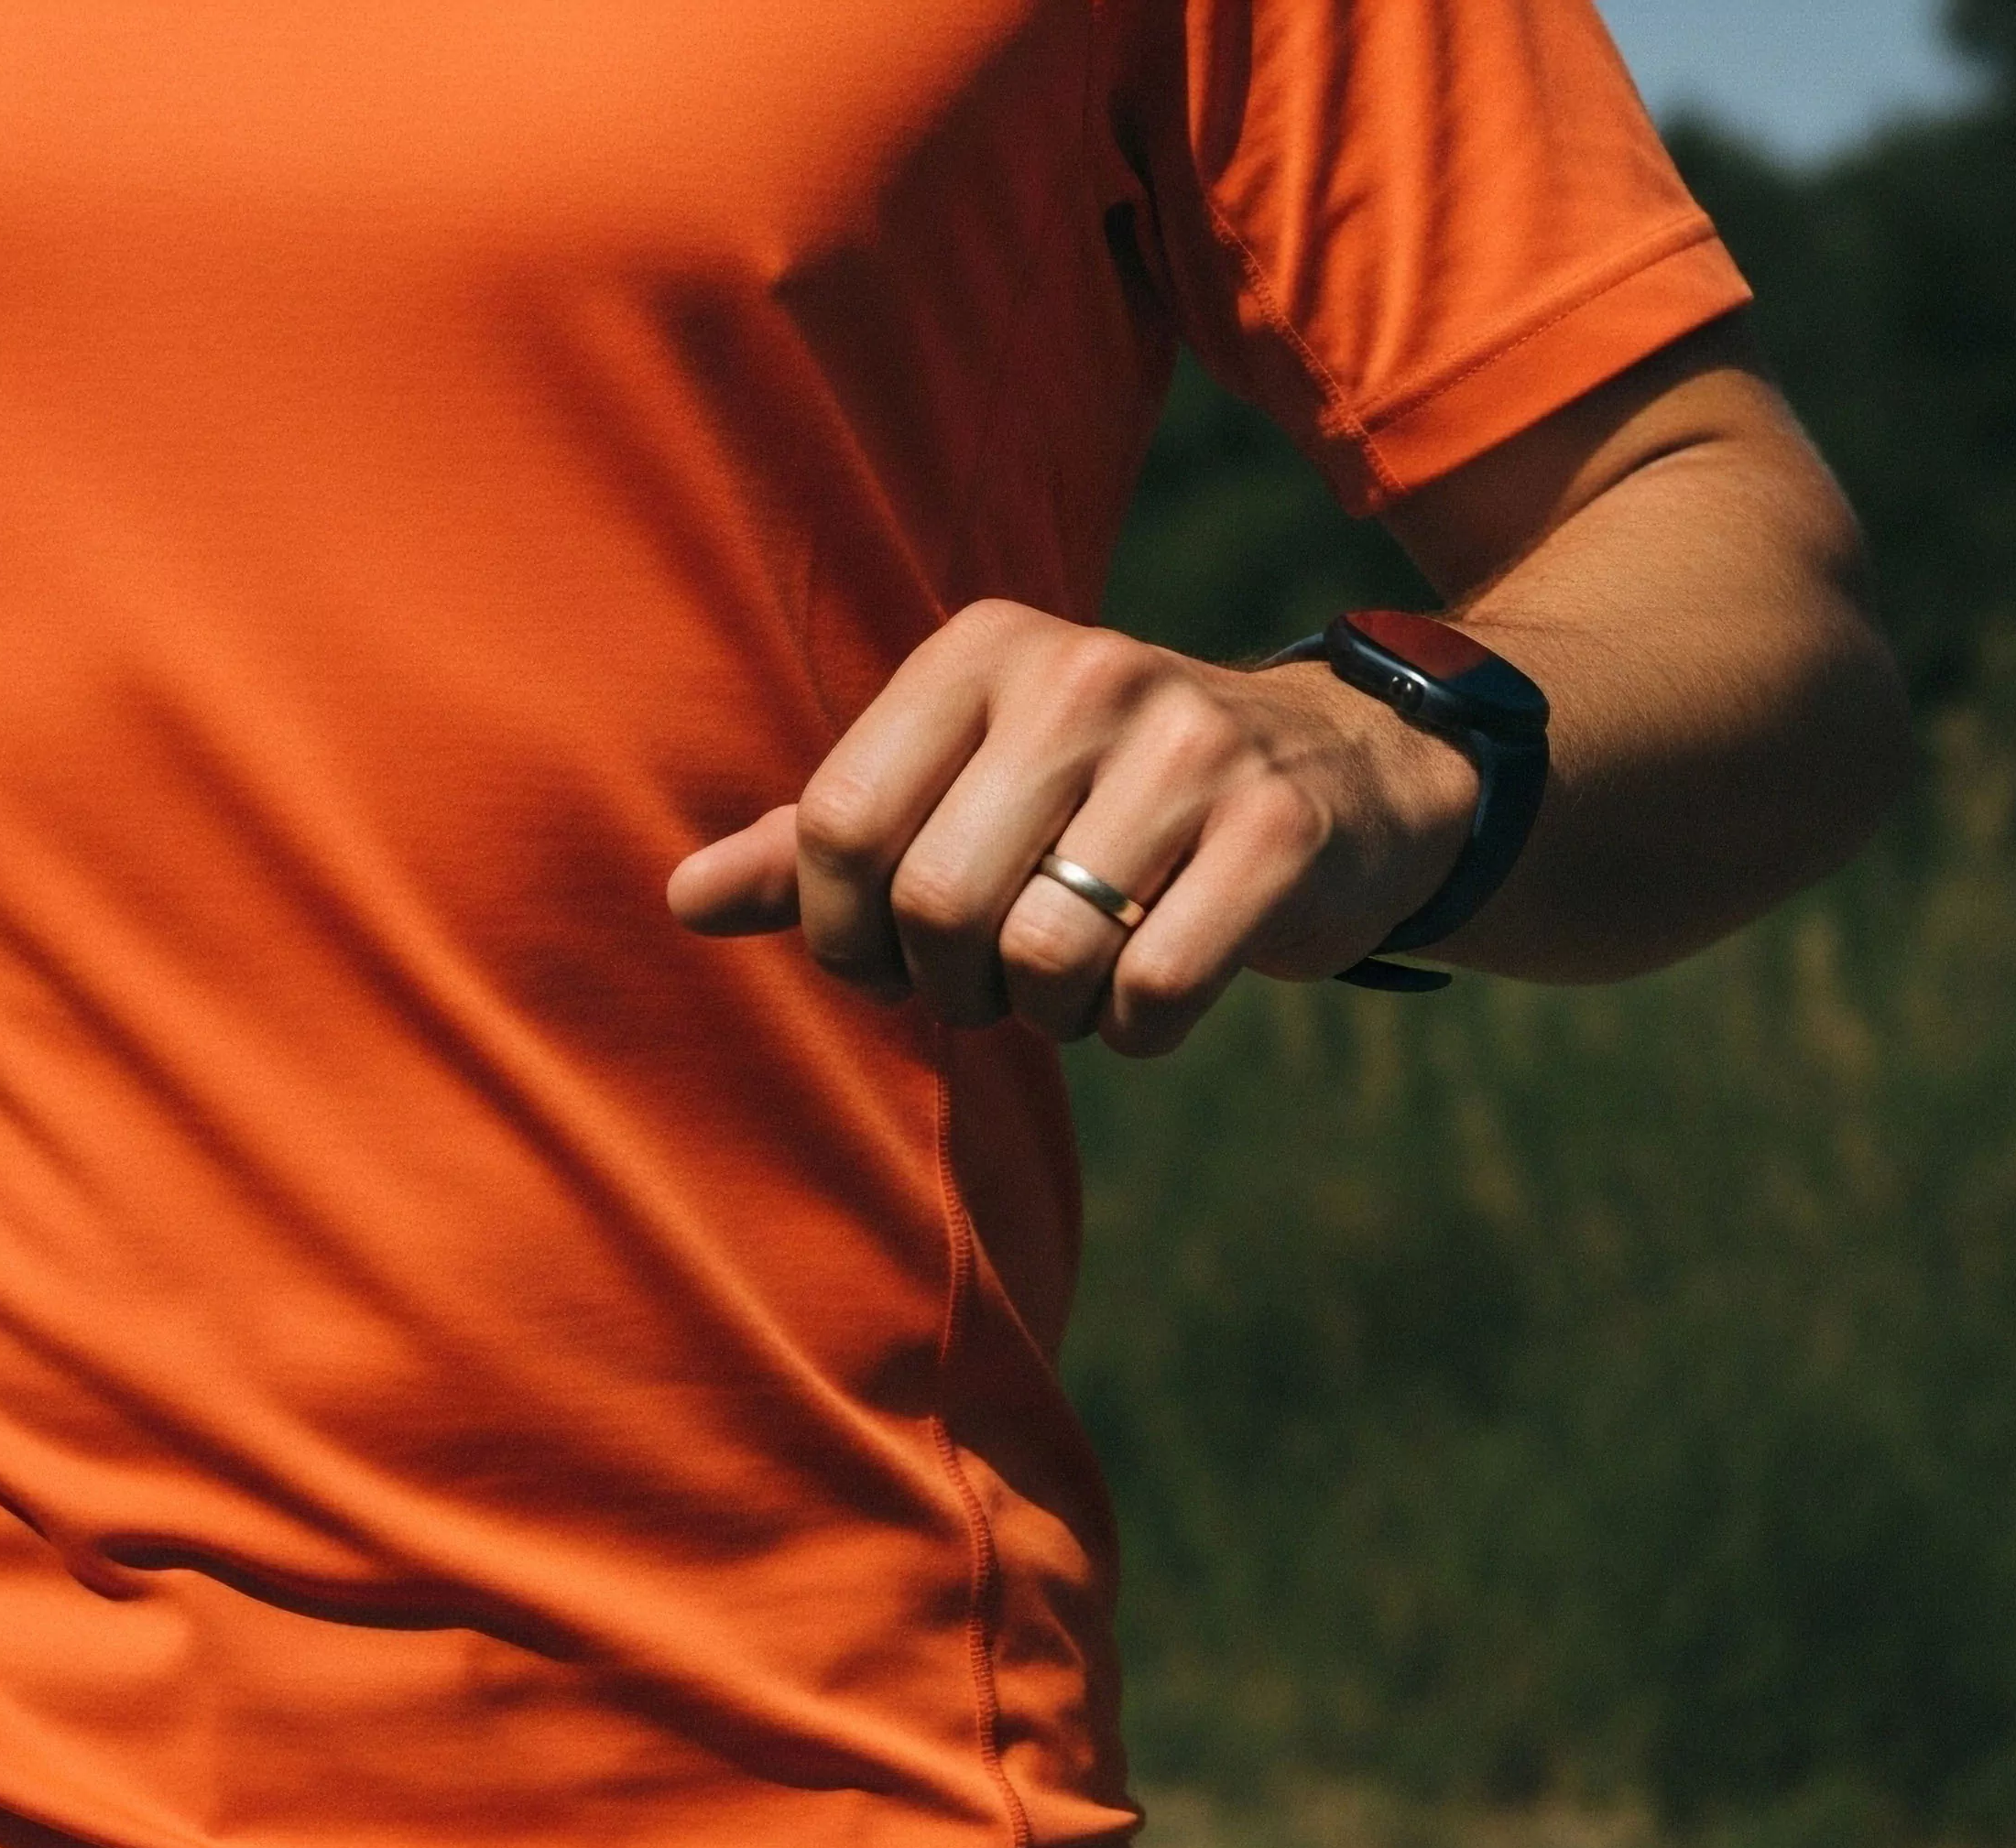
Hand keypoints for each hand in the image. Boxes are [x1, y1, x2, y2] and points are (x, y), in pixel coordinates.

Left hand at [667, 599, 1479, 1055]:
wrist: (1334, 777)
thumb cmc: (1104, 800)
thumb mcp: (962, 789)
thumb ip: (824, 843)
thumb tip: (681, 900)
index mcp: (983, 649)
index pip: (842, 822)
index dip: (842, 933)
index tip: (885, 961)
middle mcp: (1084, 673)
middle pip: (936, 901)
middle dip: (951, 986)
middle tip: (993, 983)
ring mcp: (1190, 746)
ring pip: (1045, 953)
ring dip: (1048, 1013)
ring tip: (1077, 981)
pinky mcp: (1277, 830)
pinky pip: (1153, 991)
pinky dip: (1137, 1030)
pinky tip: (1153, 994)